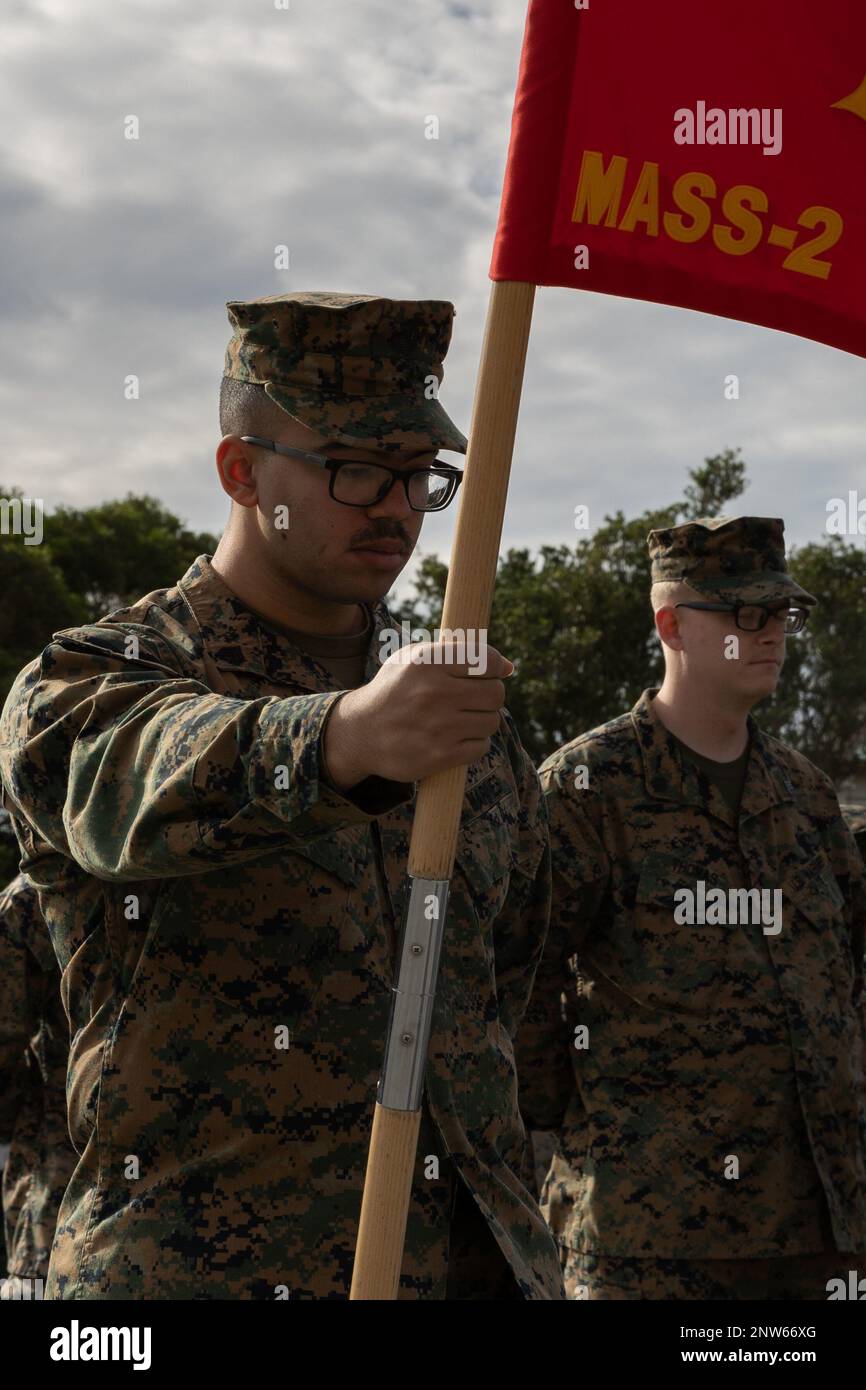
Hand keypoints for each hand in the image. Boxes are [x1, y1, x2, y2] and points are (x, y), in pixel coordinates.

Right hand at [323, 640, 514, 788]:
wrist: (361, 733)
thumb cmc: (395, 690)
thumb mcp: (414, 659)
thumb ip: (459, 654)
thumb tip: (509, 667)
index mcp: (427, 662)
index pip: (488, 660)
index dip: (496, 667)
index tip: (489, 673)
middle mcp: (433, 693)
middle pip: (496, 693)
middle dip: (491, 695)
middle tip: (475, 698)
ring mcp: (438, 727)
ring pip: (492, 721)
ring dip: (482, 720)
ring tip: (462, 719)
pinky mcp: (439, 756)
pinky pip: (481, 747)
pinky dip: (474, 743)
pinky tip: (456, 738)